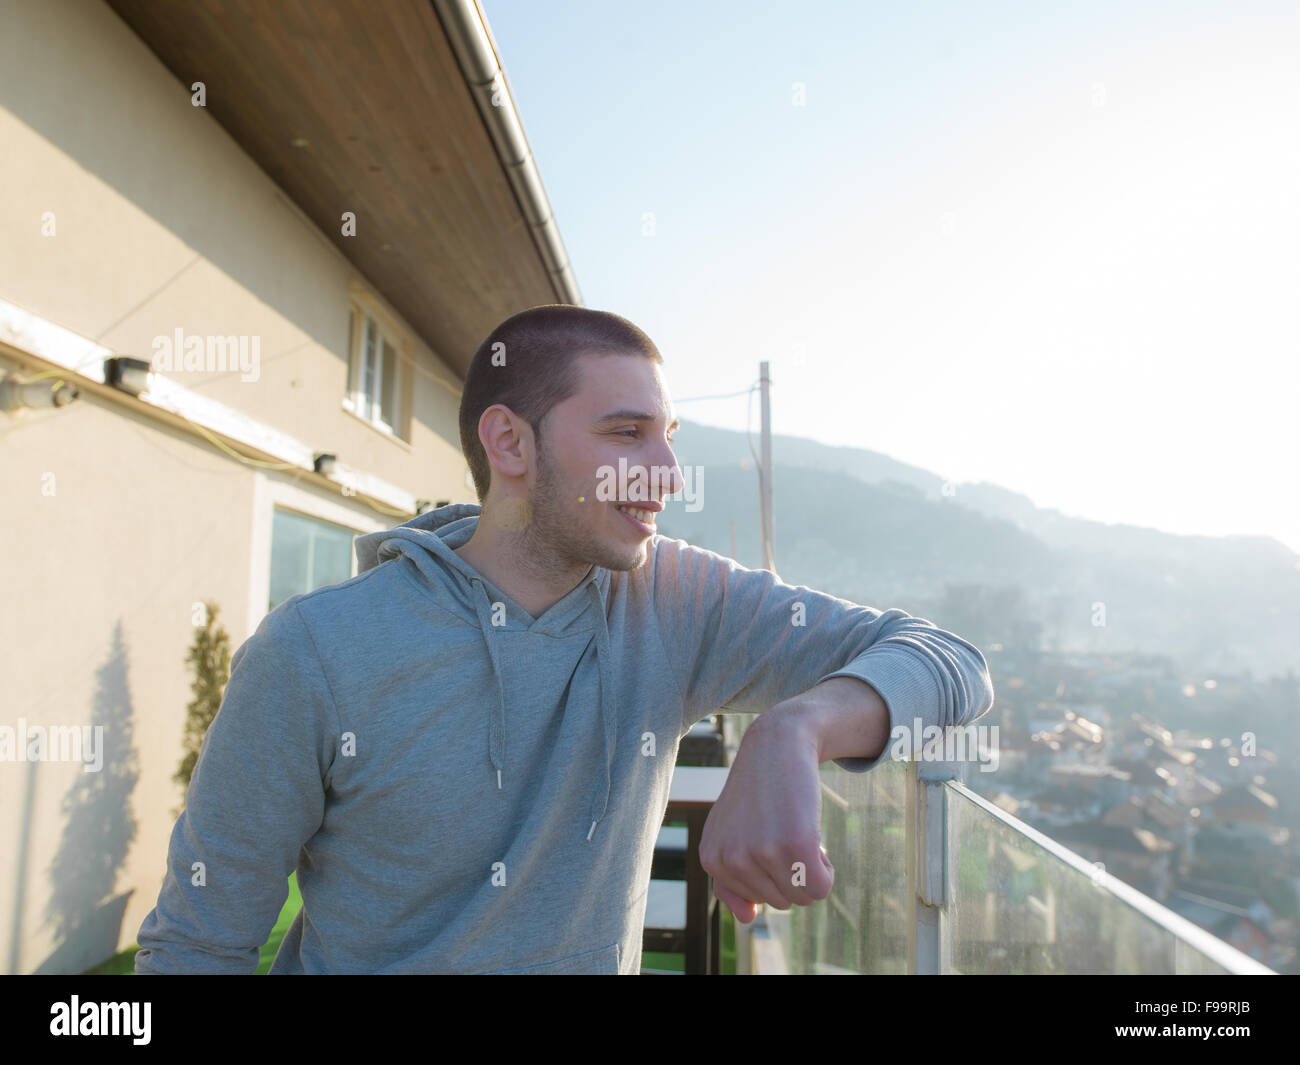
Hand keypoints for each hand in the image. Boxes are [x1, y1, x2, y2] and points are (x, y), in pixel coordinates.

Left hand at [698, 706, 833, 923]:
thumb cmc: (759, 792)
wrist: (777, 744)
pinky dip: (826, 870)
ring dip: (812, 871)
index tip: (767, 836)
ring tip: (798, 830)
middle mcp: (731, 860)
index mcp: (711, 860)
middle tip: (785, 828)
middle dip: (792, 872)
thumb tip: (748, 920)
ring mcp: (761, 853)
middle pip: (781, 903)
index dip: (773, 873)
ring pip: (803, 898)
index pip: (757, 902)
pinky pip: (822, 888)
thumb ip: (730, 881)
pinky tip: (814, 837)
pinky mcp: (794, 844)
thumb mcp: (732, 833)